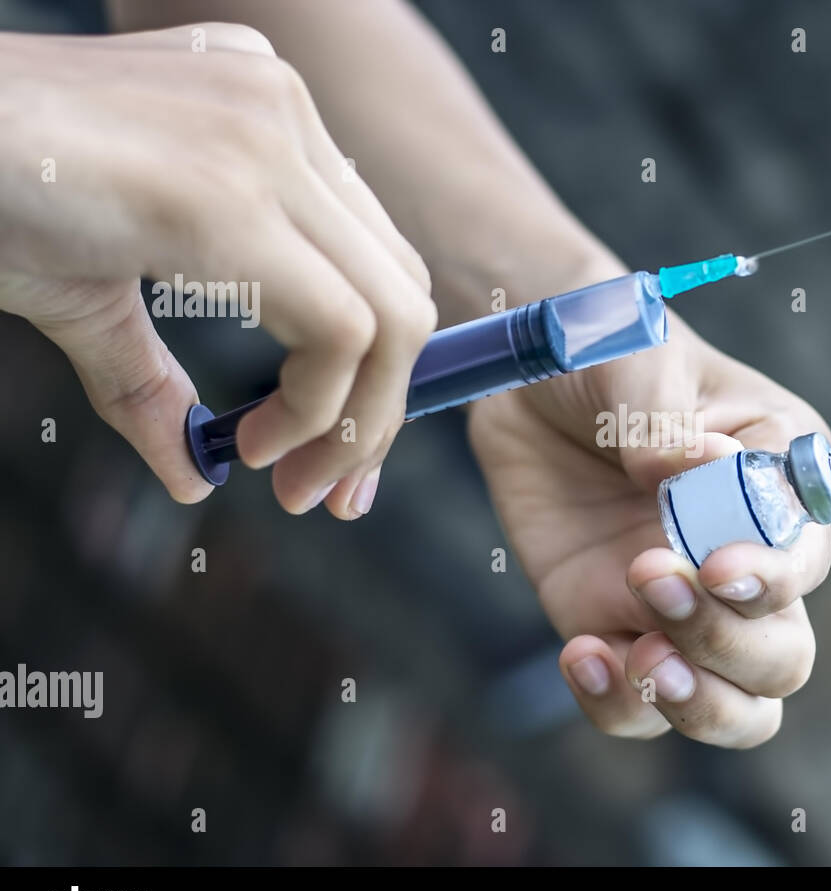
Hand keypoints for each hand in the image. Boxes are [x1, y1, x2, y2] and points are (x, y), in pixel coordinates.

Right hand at [0, 25, 434, 516]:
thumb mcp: (85, 293)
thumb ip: (151, 376)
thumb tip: (193, 473)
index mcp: (264, 118)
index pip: (376, 263)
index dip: (377, 377)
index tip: (333, 463)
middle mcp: (281, 110)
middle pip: (400, 294)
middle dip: (378, 416)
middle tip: (326, 494)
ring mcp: (265, 137)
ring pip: (391, 317)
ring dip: (354, 427)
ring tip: (287, 481)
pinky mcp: (229, 190)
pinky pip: (339, 327)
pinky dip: (318, 410)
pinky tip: (253, 445)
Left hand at [469, 308, 830, 747]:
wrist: (532, 384)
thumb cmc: (609, 355)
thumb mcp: (635, 364)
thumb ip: (661, 420)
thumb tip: (692, 471)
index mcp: (781, 483)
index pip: (805, 558)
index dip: (770, 577)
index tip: (712, 565)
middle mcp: (748, 561)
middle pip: (784, 656)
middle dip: (728, 644)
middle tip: (651, 583)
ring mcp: (688, 609)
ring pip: (736, 706)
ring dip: (696, 702)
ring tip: (637, 660)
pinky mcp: (621, 631)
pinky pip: (638, 706)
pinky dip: (617, 702)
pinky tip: (580, 654)